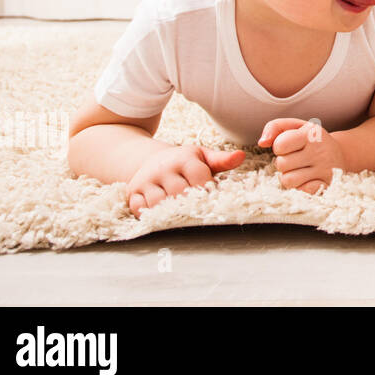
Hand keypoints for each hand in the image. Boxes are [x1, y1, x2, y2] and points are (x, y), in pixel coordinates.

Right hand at [126, 144, 244, 217]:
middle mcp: (164, 168)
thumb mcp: (202, 156)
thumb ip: (221, 159)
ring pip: (158, 203)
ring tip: (182, 218)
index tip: (214, 200)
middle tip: (199, 213)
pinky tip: (161, 218)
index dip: (208, 190)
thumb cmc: (183, 161)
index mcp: (184, 158)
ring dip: (171, 213)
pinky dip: (150, 216)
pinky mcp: (134, 193)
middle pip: (179, 192)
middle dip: (191, 204)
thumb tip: (241, 156)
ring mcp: (147, 181)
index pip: (198, 177)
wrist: (151, 160)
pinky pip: (139, 208)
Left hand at [258, 118, 345, 194]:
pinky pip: (302, 192)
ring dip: (290, 176)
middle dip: (284, 162)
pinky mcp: (328, 186)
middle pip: (281, 164)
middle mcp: (321, 151)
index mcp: (312, 134)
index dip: (280, 146)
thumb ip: (275, 127)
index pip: (280, 144)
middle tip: (296, 159)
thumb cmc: (311, 140)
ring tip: (300, 169)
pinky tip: (308, 179)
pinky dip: (301, 187)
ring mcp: (326, 170)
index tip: (290, 145)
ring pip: (288, 181)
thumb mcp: (296, 127)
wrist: (340, 154)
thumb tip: (262, 142)